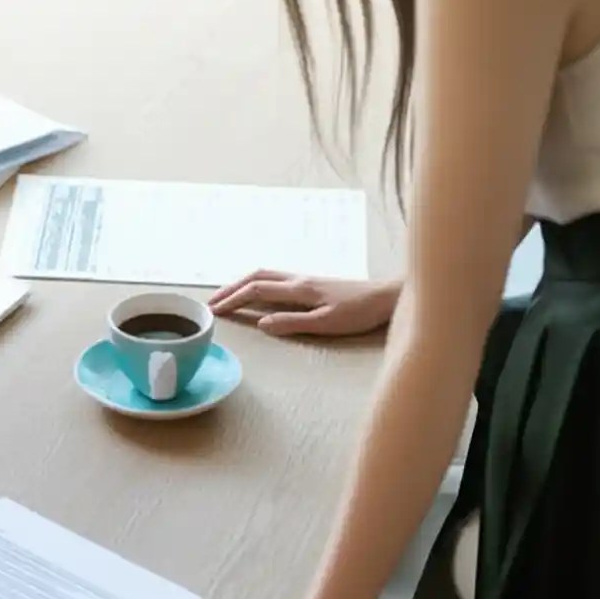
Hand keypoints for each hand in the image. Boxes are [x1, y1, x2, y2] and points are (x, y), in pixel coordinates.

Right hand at [209, 271, 401, 336]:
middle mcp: (298, 279)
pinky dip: (257, 284)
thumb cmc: (360, 312)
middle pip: (256, 276)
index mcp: (299, 288)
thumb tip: (261, 324)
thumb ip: (292, 323)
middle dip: (231, 288)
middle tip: (212, 302)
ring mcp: (305, 279)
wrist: (387, 296)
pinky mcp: (313, 283)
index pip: (256, 291)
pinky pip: (276, 279)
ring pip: (265, 275)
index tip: (214, 312)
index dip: (233, 300)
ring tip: (228, 296)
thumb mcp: (326, 323)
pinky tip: (258, 293)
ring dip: (243, 283)